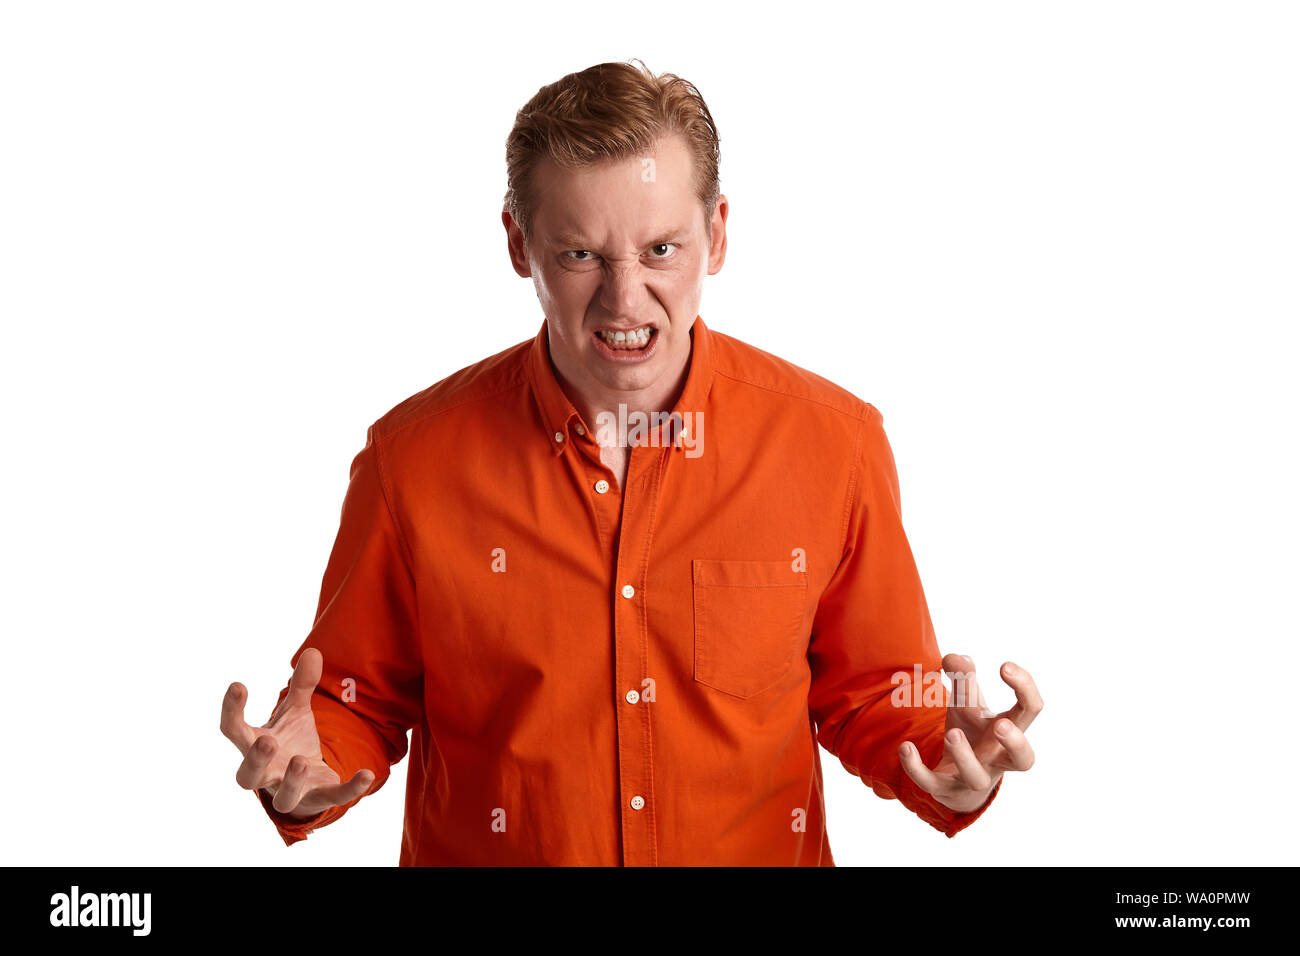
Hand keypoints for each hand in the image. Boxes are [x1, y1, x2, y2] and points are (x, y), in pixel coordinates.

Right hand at [221, 647, 374, 819]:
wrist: (306, 780)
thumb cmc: (290, 741)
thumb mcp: (296, 712)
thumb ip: (302, 686)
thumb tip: (313, 652)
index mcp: (255, 745)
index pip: (233, 731)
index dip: (232, 710)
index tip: (238, 684)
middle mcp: (267, 773)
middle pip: (247, 776)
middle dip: (256, 760)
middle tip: (267, 741)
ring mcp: (291, 790)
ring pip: (283, 798)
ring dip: (292, 780)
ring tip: (300, 760)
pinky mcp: (318, 799)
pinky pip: (333, 798)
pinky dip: (350, 788)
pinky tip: (367, 774)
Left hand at [899, 654, 1040, 813]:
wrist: (959, 780)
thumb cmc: (971, 732)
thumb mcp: (968, 704)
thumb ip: (964, 679)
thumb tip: (956, 657)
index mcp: (1008, 730)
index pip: (1030, 710)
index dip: (1025, 688)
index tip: (1004, 666)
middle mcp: (997, 757)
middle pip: (1023, 759)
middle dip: (1014, 742)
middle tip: (999, 725)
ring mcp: (973, 777)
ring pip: (976, 776)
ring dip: (964, 754)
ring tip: (952, 733)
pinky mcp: (945, 788)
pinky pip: (932, 783)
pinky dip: (916, 767)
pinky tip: (905, 746)